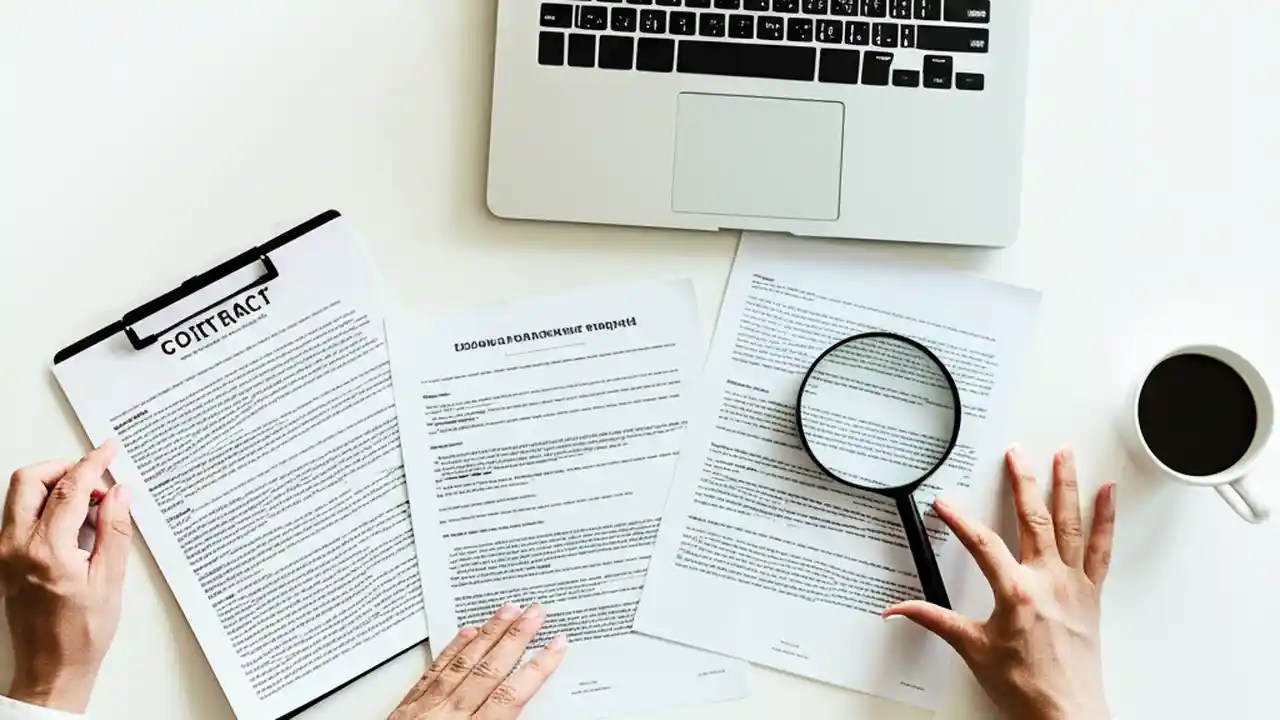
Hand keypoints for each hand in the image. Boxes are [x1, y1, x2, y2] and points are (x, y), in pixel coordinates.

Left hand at [0, 442, 132, 711]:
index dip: (93, 464)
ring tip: (88, 502)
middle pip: (29, 480)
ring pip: (18, 496)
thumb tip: (120, 494)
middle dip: (63, 467)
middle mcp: (16, 546)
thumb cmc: (81, 633)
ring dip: (52, 486)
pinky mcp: (2, 560)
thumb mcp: (110, 580)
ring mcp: (4, 553)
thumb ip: (115, 530)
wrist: (51, 667)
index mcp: (47, 550)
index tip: (109, 451)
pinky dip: (44, 507)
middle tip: (95, 474)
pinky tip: (71, 523)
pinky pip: (18, 517)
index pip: (70, 489)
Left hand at [390, 604, 567, 719]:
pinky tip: (466, 633)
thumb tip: (523, 712)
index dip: (537, 668)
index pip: (510, 697)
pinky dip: (453, 649)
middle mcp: (446, 719)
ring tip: (507, 611)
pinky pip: (434, 671)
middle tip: (537, 612)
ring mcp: (423, 711)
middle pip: (488, 670)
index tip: (556, 646)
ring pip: (462, 663)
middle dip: (516, 637)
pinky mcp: (405, 709)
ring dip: (488, 633)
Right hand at [885, 447, 1116, 719]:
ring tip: (1064, 455)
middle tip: (1015, 454)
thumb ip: (934, 620)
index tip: (944, 503)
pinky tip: (1107, 494)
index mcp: (1016, 593)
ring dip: (1067, 486)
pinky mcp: (1091, 595)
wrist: (1066, 713)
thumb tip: (898, 610)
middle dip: (1022, 482)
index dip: (959, 520)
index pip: (982, 544)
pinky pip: (1101, 550)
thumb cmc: (1025, 686)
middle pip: (1033, 519)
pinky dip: (1106, 520)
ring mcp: (1073, 585)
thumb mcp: (972, 649)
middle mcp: (1048, 582)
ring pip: (1070, 525)